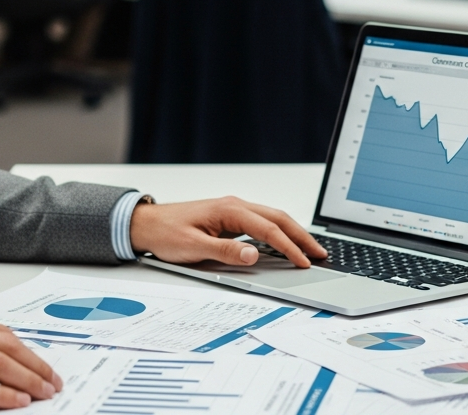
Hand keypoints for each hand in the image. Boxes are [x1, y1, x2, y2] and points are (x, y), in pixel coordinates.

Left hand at [130, 196, 328, 267]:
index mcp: (229, 210)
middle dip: (301, 236)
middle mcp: (235, 205)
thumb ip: (225, 252)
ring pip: (273, 218)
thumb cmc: (166, 234)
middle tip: (320, 254)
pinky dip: (279, 232)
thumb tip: (254, 255)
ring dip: (293, 233)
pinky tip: (286, 243)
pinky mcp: (231, 217)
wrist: (147, 224)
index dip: (289, 246)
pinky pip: (262, 222)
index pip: (268, 229)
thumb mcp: (194, 248)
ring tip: (310, 250)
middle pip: (278, 218)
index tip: (304, 262)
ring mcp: (234, 210)